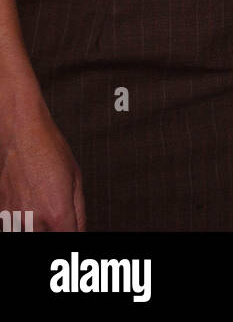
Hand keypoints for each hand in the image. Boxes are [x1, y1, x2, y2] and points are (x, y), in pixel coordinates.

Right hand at [0, 93, 84, 230]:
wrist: (20, 132)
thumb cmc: (48, 149)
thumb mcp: (76, 179)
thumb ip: (80, 213)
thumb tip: (81, 232)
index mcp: (57, 214)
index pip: (70, 242)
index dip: (74, 237)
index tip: (72, 230)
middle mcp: (33, 221)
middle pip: (48, 241)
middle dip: (55, 232)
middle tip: (57, 214)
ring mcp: (14, 219)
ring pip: (29, 237)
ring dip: (38, 228)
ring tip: (41, 206)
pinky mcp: (1, 213)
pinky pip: (13, 227)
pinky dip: (22, 222)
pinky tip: (28, 204)